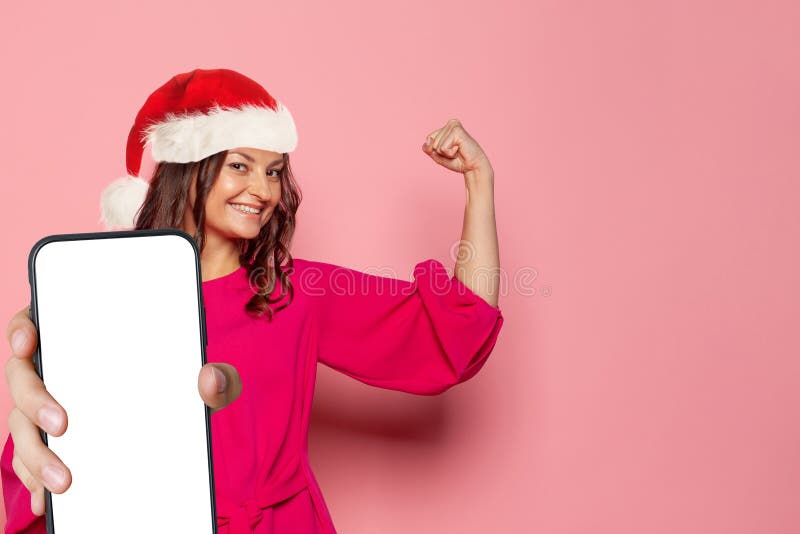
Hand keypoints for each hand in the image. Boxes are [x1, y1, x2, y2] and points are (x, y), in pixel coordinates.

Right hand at [4, 303, 241, 515]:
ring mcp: (47, 407)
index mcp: (87, 340)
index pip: (39, 320)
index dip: (23, 328)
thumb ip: (219, 378)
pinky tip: (50, 500)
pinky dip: (36, 481)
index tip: (29, 343)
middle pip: (22, 378)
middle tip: (63, 425)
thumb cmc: (184, 390)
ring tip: (64, 481)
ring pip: (22, 425)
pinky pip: (30, 459)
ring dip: (35, 454)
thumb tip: (211, 380)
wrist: (177, 427)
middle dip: (35, 401)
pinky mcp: (49, 442)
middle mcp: (58, 370)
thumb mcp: (207, 383)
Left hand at [421, 119, 492, 175]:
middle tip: (455, 152)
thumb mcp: (437, 156)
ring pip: (437, 145)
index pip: (428, 140)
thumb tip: (428, 140)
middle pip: (432, 143)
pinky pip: (443, 148)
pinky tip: (460, 149)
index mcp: (446, 127)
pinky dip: (450, 153)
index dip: (436, 151)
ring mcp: (454, 125)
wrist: (473, 167)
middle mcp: (450, 123)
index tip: (450, 151)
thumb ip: (428, 148)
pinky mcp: (457, 130)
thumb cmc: (457, 161)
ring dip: (447, 153)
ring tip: (458, 151)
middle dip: (442, 153)